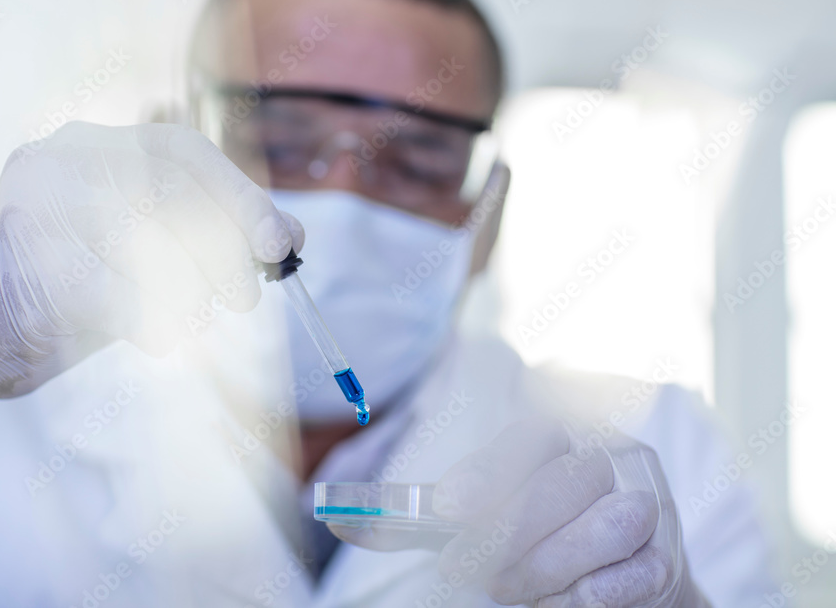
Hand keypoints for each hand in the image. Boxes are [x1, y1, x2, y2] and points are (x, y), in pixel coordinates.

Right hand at [0, 121, 302, 415]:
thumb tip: (290, 236)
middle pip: (171, 194)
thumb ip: (204, 237)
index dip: (240, 195)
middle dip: (223, 251)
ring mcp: (34, 209)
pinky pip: (117, 294)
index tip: (282, 243)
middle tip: (245, 297)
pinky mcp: (23, 266)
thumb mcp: (139, 252)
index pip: (183, 152)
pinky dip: (152, 321)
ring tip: (191, 319)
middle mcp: (59, 162)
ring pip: (147, 243)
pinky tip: (154, 337)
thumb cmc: (64, 289)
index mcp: (92, 146)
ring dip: (189, 293)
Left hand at [331, 418, 709, 606]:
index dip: (490, 471)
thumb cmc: (544, 536)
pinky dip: (589, 592)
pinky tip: (560, 599)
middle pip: (567, 479)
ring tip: (508, 587)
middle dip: (508, 530)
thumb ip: (434, 516)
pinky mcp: (672, 558)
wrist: (628, 576)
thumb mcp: (489, 514)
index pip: (530, 437)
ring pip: (610, 521)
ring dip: (548, 563)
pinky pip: (638, 572)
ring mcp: (651, 504)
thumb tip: (352, 522)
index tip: (445, 508)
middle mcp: (614, 457)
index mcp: (566, 434)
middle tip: (460, 568)